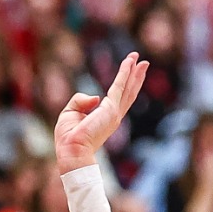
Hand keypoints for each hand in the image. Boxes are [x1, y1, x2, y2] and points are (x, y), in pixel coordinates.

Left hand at [52, 52, 148, 175]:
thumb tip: (96, 97)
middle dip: (136, 77)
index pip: (118, 99)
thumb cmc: (68, 138)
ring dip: (134, 73)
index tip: (130, 74)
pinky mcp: (110, 109)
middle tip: (144, 63)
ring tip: (142, 60)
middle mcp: (113, 116)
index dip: (125, 86)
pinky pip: (119, 86)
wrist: (72, 151)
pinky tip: (129, 62)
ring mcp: (114, 113)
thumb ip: (80, 101)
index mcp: (105, 119)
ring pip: (127, 89)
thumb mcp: (69, 113)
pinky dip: (125, 73)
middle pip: (128, 93)